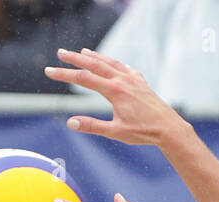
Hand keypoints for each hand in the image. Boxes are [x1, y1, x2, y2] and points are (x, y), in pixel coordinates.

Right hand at [45, 48, 188, 146]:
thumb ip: (92, 126)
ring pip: (109, 62)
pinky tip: (110, 63)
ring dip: (93, 56)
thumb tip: (71, 123)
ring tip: (81, 51)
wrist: (168, 128)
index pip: (84, 78)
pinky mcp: (140, 82)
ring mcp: (132, 79)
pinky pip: (124, 67)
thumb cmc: (143, 132)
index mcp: (115, 91)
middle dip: (75, 58)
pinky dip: (113, 63)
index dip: (64, 74)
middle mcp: (123, 80)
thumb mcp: (115, 132)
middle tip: (60, 53)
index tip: (50, 71)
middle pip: (94, 64)